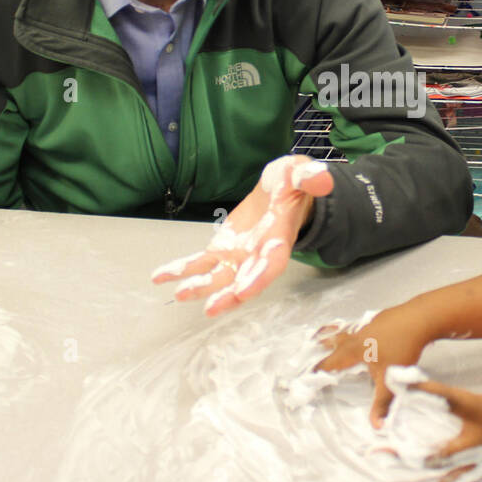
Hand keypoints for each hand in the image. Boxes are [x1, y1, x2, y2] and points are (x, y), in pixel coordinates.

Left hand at [152, 155, 334, 316]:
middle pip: (245, 279)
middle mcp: (259, 253)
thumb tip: (321, 179)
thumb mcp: (301, 174)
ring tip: (181, 294)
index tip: (246, 291)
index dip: (260, 277)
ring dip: (202, 288)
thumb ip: (309, 178)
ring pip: (220, 277)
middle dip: (229, 294)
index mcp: (280, 237)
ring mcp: (240, 255)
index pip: (272, 263)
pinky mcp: (223, 249)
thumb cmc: (293, 183)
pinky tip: (160, 277)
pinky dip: (181, 270)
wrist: (281, 190)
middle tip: (212, 308)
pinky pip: (200, 264)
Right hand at [316, 304, 436, 426]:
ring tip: (339, 338)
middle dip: (327, 346)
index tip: (308, 374)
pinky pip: (367, 329)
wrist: (420, 318)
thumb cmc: (402, 347)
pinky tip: (371, 336)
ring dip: (344, 338)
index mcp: (354, 350)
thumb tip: (376, 426)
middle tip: (317, 345)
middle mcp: (359, 336)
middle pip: (338, 342)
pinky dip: (363, 334)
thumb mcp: (390, 378)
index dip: (319, 369)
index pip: (331, 362)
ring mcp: (371, 325)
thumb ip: (383, 402)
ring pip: (352, 333)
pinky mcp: (384, 319)